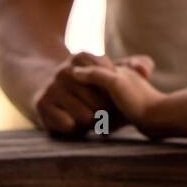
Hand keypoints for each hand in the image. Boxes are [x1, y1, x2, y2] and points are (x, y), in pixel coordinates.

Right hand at [33, 52, 153, 135]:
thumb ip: (134, 65)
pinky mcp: (41, 105)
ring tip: (90, 118)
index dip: (116, 95)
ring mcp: (51, 87)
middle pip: (101, 103)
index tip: (113, 97)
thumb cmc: (91, 86)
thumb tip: (145, 71)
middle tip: (103, 114)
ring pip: (86, 117)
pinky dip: (76, 129)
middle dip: (106, 113)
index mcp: (81, 57)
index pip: (110, 81)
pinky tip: (74, 123)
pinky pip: (69, 126)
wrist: (51, 95)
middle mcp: (64, 70)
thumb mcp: (111, 71)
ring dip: (92, 123)